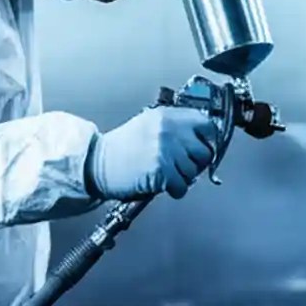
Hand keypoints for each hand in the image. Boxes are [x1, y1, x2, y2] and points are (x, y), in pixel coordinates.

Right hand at [85, 107, 217, 199]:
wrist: (97, 165)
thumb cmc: (120, 148)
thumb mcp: (147, 124)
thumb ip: (173, 126)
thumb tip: (200, 137)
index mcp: (166, 116)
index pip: (205, 124)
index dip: (207, 138)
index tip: (204, 146)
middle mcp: (168, 130)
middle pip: (205, 151)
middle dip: (196, 162)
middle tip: (182, 166)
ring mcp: (166, 150)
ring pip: (194, 172)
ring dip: (183, 178)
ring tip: (166, 174)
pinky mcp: (162, 171)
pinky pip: (183, 187)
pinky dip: (175, 190)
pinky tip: (163, 184)